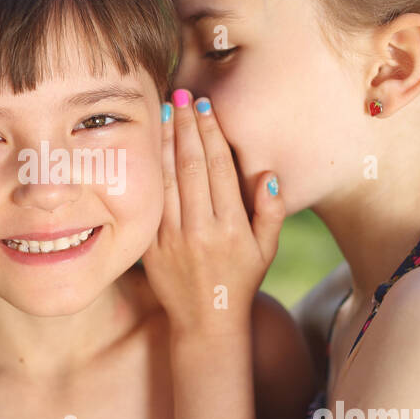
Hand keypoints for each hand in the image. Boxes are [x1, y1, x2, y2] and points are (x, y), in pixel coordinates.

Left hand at [142, 89, 286, 333]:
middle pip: (191, 167)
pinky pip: (150, 203)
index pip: (220, 170)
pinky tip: (148, 149)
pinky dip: (148, 173)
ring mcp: (173, 239)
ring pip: (167, 180)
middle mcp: (201, 230)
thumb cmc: (241, 279)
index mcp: (232, 228)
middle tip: (181, 96)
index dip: (212, 135)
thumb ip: (271, 212)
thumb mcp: (267, 249)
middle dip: (186, 128)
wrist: (206, 322)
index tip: (205, 108)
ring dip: (165, 143)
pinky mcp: (151, 247)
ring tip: (163, 111)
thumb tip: (268, 176)